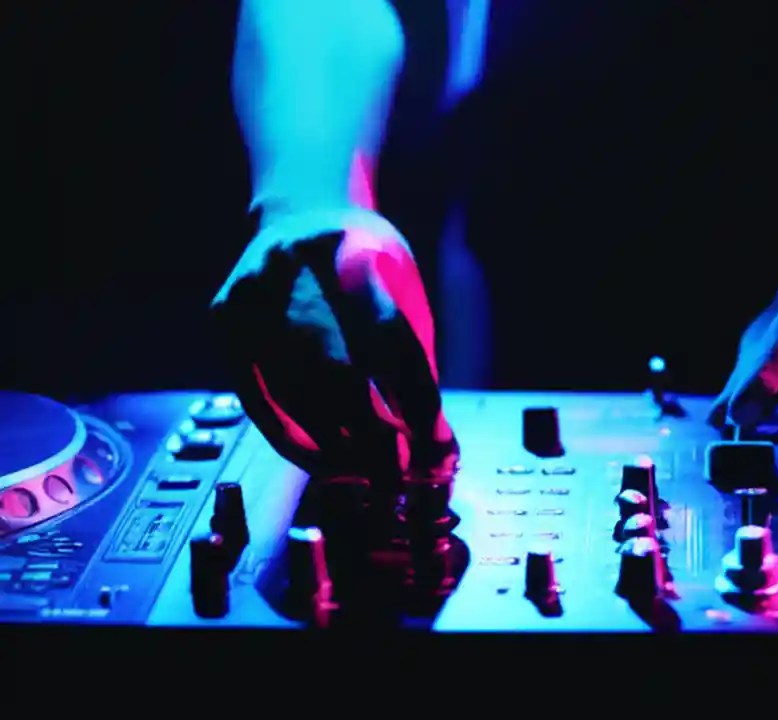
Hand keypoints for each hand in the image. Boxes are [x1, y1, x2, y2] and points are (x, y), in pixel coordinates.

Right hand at [211, 210, 455, 483]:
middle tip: (395, 477)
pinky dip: (291, 436)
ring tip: (364, 477)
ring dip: (332, 446)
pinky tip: (321, 461)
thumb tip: (433, 441)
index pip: (390, 338)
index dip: (412, 399)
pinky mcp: (226, 318)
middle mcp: (297, 270)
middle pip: (336, 369)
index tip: (434, 447)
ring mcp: (254, 293)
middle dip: (370, 435)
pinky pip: (256, 395)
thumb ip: (413, 360)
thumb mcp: (402, 289)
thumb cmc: (364, 259)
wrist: (297, 208)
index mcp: (356, 251)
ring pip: (291, 390)